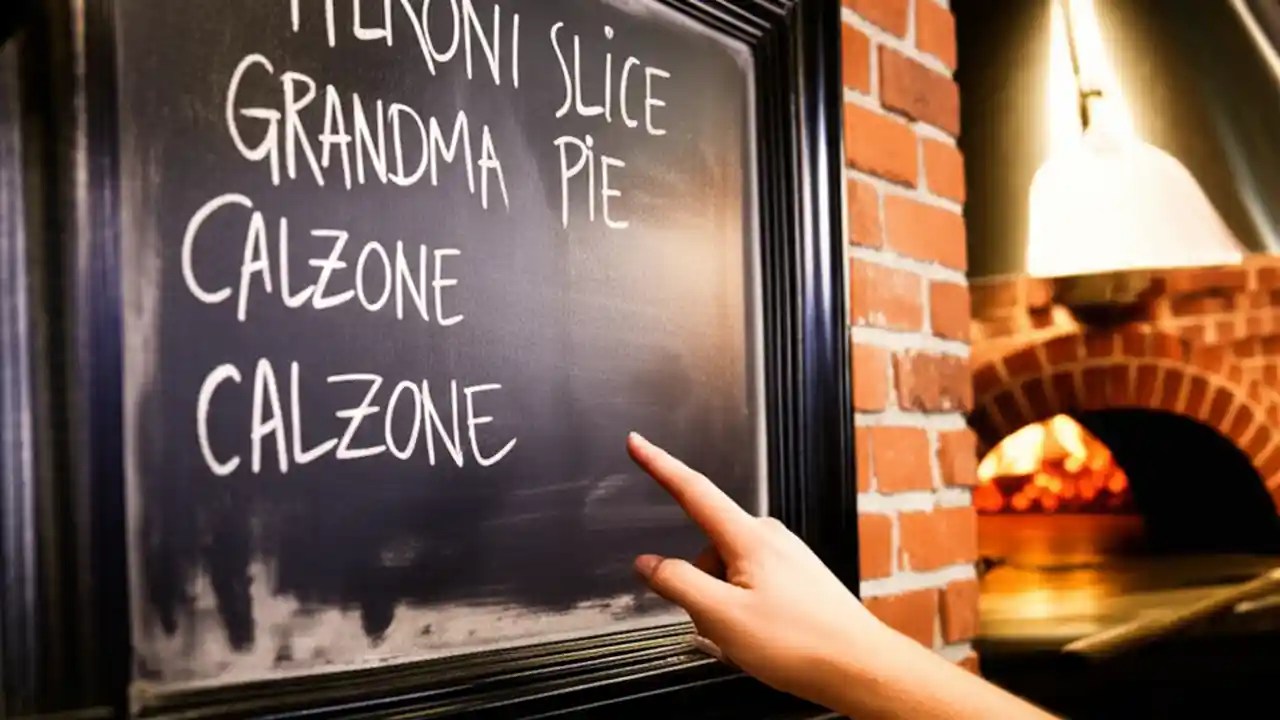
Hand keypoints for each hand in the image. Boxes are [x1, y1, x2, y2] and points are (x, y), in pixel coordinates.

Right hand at [626, 432, 890, 708]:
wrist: (860, 668)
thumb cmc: (800, 644)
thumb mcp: (722, 617)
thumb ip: (678, 584)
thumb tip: (648, 564)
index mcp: (749, 538)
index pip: (693, 491)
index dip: (659, 465)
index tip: (636, 443)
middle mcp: (770, 538)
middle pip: (706, 551)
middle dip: (699, 590)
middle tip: (721, 629)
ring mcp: (786, 556)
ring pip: (727, 573)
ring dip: (723, 607)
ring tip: (749, 640)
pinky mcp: (797, 577)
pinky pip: (750, 585)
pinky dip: (744, 611)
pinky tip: (763, 639)